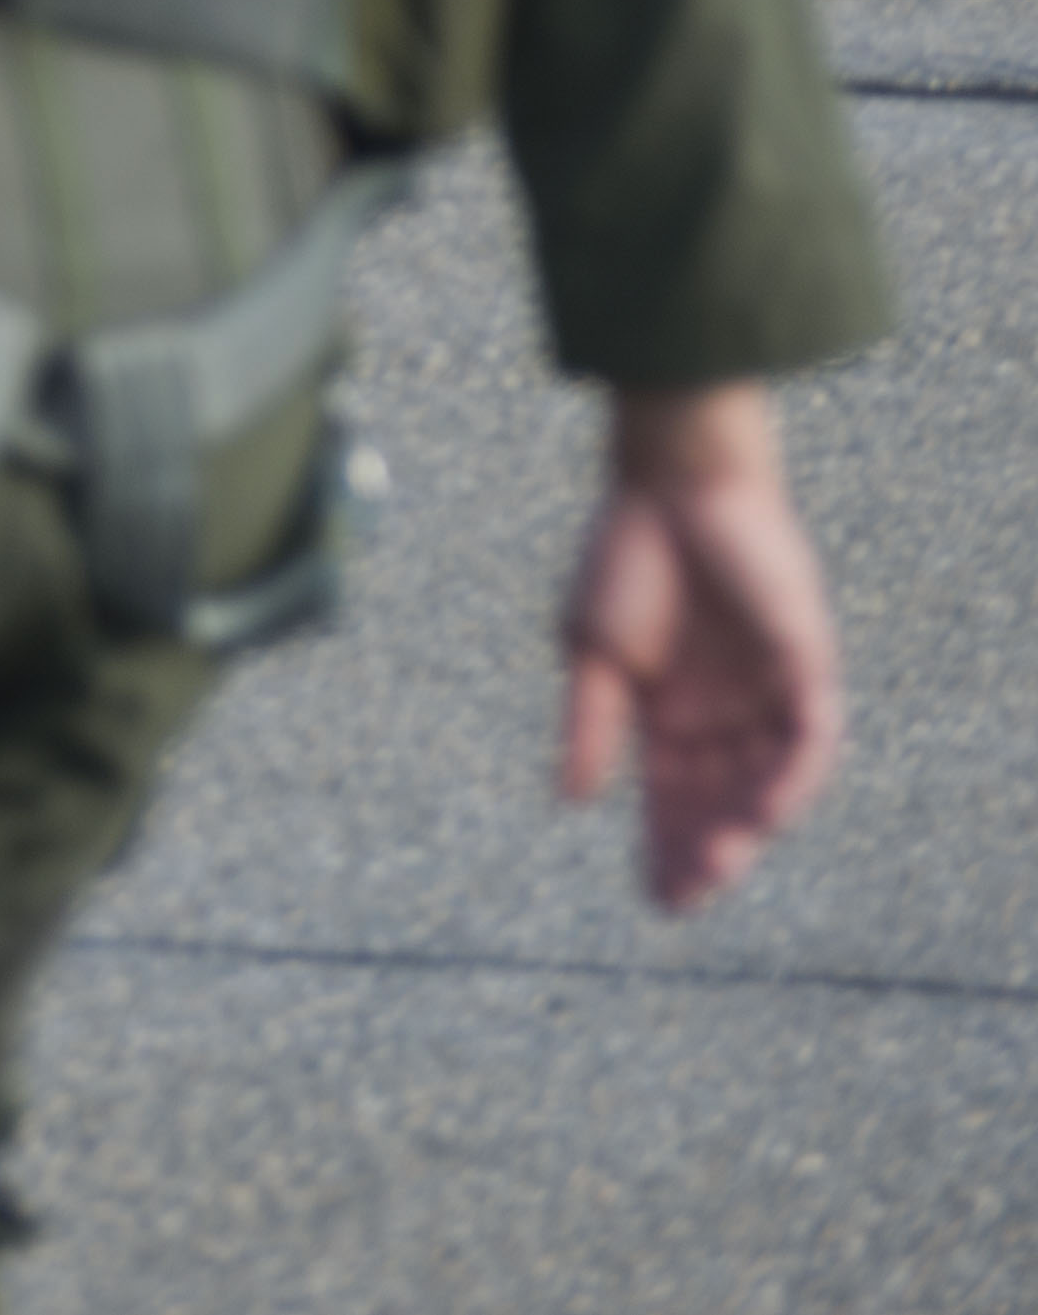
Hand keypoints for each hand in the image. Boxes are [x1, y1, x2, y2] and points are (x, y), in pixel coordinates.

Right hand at [558, 383, 846, 913]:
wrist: (671, 483)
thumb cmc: (624, 556)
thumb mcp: (592, 654)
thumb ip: (591, 726)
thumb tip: (573, 800)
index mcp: (670, 710)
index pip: (673, 796)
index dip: (665, 847)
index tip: (657, 901)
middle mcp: (724, 711)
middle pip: (720, 799)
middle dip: (704, 850)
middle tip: (686, 893)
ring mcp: (768, 691)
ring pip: (768, 780)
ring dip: (744, 824)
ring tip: (717, 863)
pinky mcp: (805, 664)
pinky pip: (810, 739)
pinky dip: (792, 779)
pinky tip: (762, 813)